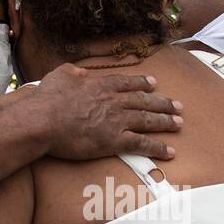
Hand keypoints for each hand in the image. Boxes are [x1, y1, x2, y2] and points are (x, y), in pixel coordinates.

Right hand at [31, 64, 182, 160]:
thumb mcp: (61, 75)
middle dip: (163, 103)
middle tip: (178, 106)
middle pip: (145, 101)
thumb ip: (74, 72)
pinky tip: (170, 151)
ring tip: (179, 124)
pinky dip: (157, 148)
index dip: (143, 84)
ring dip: (166, 122)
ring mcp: (117, 121)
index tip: (154, 84)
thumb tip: (80, 72)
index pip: (128, 83)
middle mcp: (114, 101)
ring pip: (148, 121)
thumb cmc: (48, 99)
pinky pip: (142, 144)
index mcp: (102, 85)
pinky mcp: (114, 141)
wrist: (44, 120)